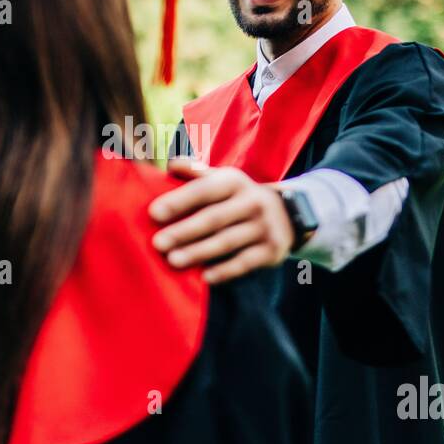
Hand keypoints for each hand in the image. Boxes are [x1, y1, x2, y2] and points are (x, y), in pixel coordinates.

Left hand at [149, 158, 294, 283]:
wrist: (289, 214)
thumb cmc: (239, 197)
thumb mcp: (224, 180)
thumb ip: (197, 173)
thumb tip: (171, 165)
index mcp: (235, 182)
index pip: (204, 190)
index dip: (179, 201)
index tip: (153, 213)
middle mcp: (252, 202)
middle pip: (213, 218)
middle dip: (184, 231)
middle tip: (158, 243)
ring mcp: (264, 227)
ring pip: (227, 242)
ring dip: (199, 252)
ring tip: (173, 260)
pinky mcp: (272, 250)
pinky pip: (245, 262)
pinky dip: (224, 271)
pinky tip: (205, 278)